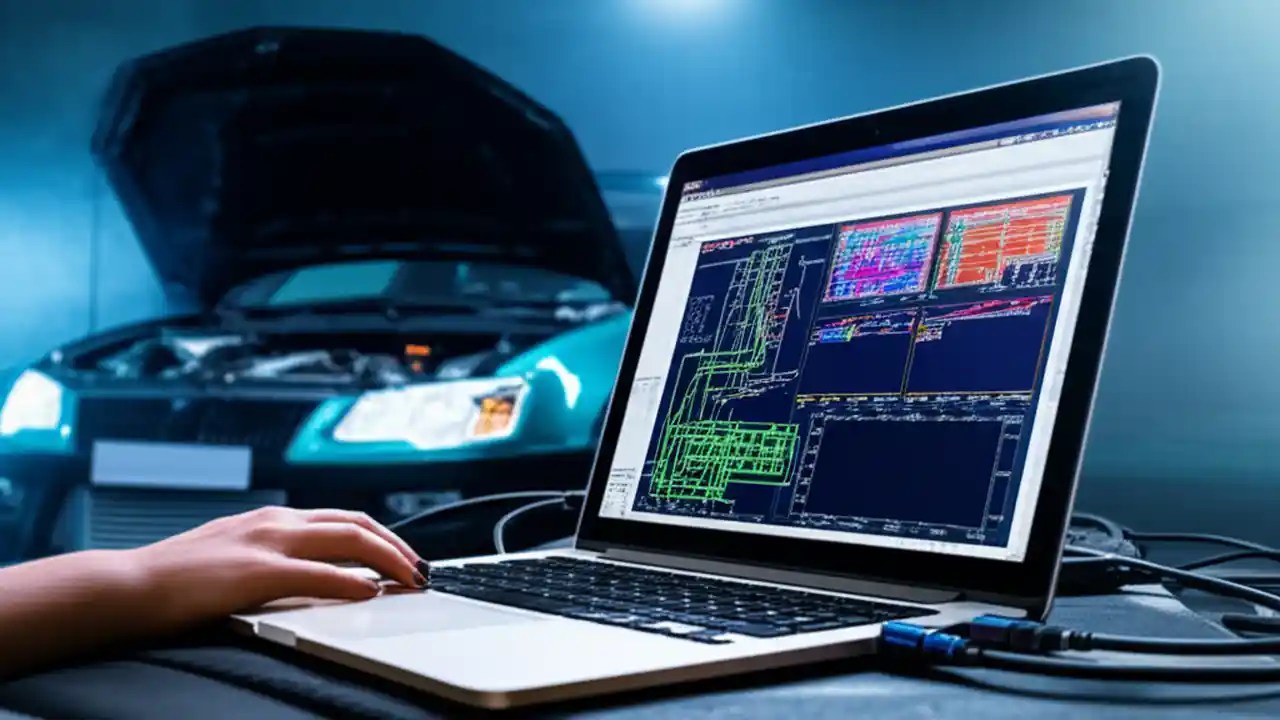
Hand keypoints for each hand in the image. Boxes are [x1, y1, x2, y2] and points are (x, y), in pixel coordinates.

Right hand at [130, 506, 425, 631]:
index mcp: (271, 519)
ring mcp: (266, 543)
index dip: (381, 536)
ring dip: (388, 558)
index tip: (404, 557)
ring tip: (411, 579)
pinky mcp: (255, 572)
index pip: (342, 519)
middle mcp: (275, 522)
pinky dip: (352, 581)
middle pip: (355, 524)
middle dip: (397, 545)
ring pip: (347, 539)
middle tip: (422, 569)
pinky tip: (370, 592)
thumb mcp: (233, 556)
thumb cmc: (175, 579)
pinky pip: (318, 573)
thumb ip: (273, 558)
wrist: (127, 585)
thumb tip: (313, 572)